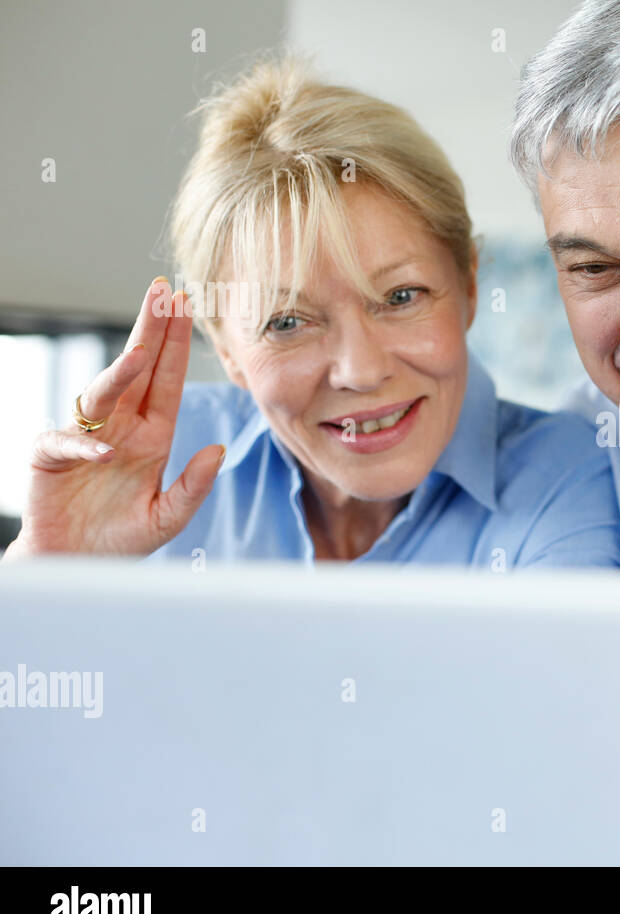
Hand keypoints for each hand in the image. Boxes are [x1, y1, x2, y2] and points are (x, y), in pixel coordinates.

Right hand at [3, 278, 223, 558]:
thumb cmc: (122, 540)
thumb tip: (219, 450)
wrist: (76, 564)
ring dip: (120, 373)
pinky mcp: (51, 457)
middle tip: (162, 292)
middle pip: (138, 370)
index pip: (168, 381)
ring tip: (139, 352)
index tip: (185, 306)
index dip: (176, 344)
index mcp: (153, 436)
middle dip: (150, 331)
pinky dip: (84, 445)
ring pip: (102, 394)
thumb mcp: (168, 518)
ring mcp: (86, 438)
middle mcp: (121, 428)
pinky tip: (104, 450)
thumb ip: (193, 487)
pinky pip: (67, 442)